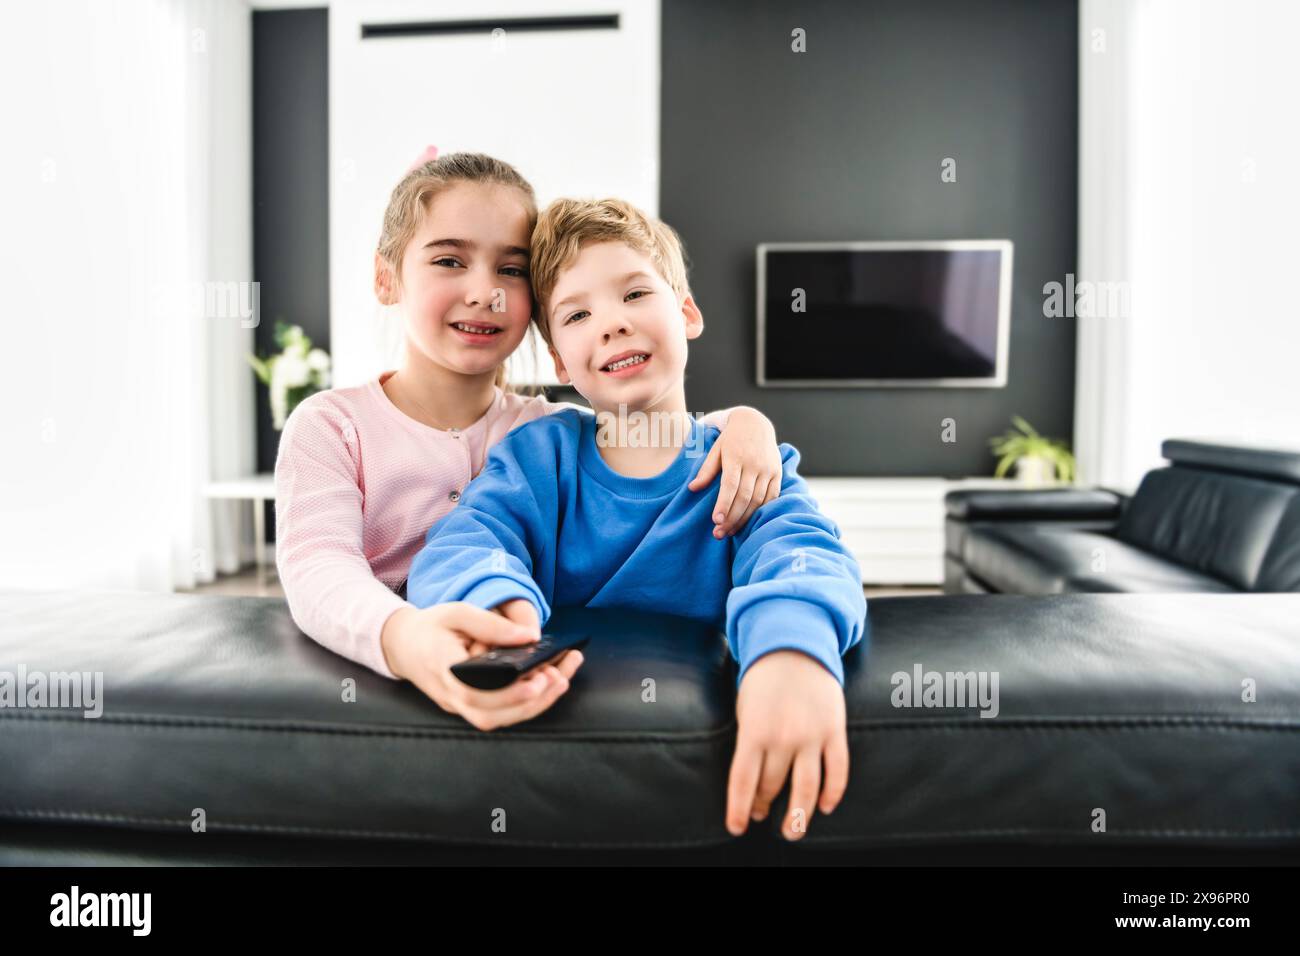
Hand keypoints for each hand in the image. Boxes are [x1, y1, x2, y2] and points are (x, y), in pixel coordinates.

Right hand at [380, 601, 583, 730]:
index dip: (508, 693)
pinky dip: (524, 705)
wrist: (401, 645)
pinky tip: (547, 687)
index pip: (475, 692)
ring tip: (560, 681)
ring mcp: (457, 705)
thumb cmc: (431, 627)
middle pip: (490, 714)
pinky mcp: (466, 707)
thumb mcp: (457, 612)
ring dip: (532, 706)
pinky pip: (497, 714)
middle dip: (528, 701)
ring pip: (496, 720)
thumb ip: (492, 624)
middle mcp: (450, 695)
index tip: (536, 680)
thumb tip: (530, 635)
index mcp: (443, 668)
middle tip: (557, 678)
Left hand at [688, 406, 782, 538]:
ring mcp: (768, 469)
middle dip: (732, 518)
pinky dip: (761, 511)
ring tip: (730, 531)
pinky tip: (749, 521)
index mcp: (736, 456)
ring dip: (745, 519)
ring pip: (758, 500)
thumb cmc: (730, 439)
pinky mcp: (777, 473)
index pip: (730, 485)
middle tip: (718, 534)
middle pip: (744, 496)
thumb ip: (706, 470)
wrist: (755, 422)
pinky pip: (771, 497)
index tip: (715, 521)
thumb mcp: (715, 449)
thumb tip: (692, 489)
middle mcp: (754, 463)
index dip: (723, 504)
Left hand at [725, 650, 848, 840]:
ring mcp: (812, 736)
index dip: (739, 808)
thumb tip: (750, 783)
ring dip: (799, 815)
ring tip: (793, 831)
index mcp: (754, 730)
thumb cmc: (764, 680)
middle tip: (760, 815)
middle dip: (763, 805)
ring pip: (807, 788)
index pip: (743, 781)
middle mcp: (783, 737)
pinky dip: (833, 793)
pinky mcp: (835, 731)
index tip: (737, 827)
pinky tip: (826, 807)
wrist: (796, 646)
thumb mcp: (745, 709)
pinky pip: (838, 771)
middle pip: (773, 786)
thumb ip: (748, 744)